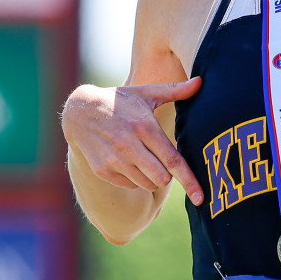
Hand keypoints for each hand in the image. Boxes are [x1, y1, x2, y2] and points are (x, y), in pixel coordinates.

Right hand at [63, 77, 204, 205]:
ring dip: (152, 177)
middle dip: (168, 175)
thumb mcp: (146, 94)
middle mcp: (129, 145)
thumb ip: (174, 91)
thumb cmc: (120, 102)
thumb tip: (200, 82)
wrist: (80, 112)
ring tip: (145, 159)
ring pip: (147, 184)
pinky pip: (131, 185)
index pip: (173, 160)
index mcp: (144, 127)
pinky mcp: (102, 170)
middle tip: (162, 161)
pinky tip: (129, 161)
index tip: (200, 197)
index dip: (189, 180)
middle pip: (162, 178)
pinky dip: (135, 179)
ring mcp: (114, 160)